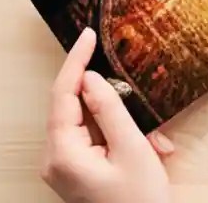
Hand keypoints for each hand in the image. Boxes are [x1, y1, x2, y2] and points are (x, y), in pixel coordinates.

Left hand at [41, 28, 173, 202]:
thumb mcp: (132, 149)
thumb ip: (110, 109)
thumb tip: (91, 78)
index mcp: (63, 154)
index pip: (63, 94)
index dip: (76, 61)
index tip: (88, 36)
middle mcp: (55, 160)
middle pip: (76, 108)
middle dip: (112, 101)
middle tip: (138, 101)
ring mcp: (63, 167)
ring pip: (89, 124)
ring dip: (121, 124)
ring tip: (152, 145)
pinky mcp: (75, 171)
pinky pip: (94, 139)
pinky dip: (119, 137)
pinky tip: (146, 150)